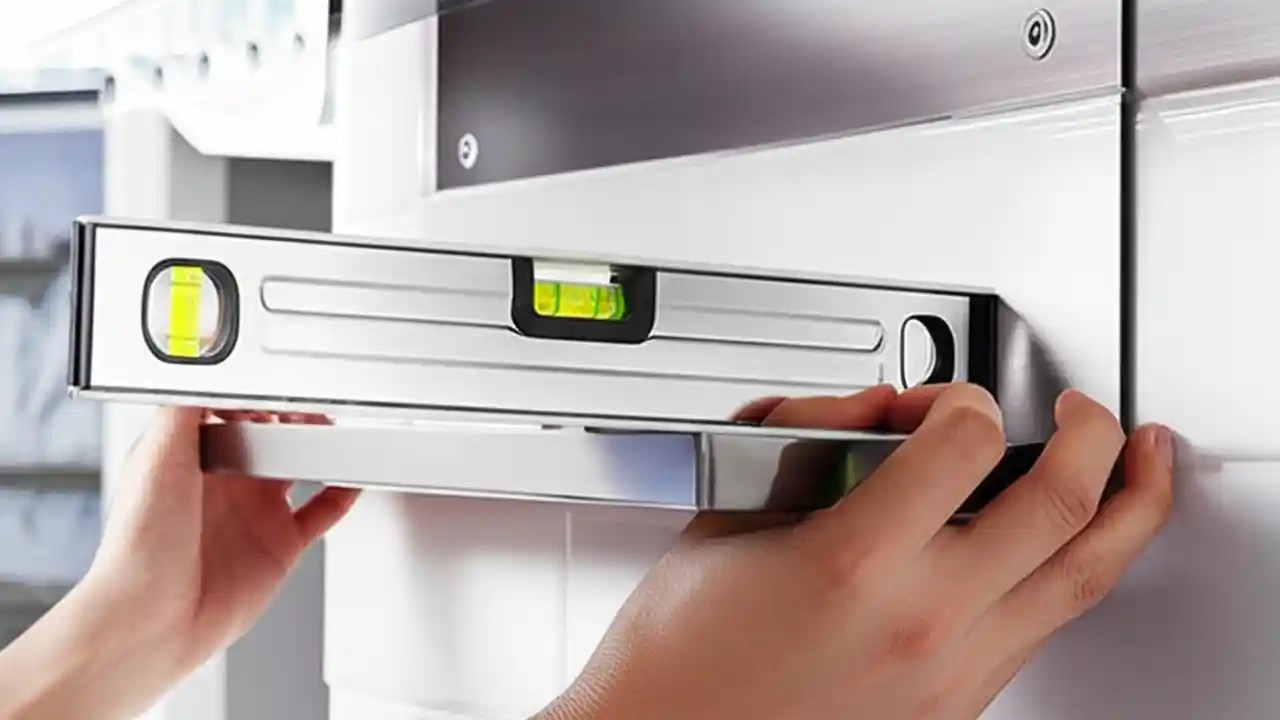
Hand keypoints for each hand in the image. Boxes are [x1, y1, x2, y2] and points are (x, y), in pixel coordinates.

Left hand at [91, 408, 359, 665]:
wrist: (154, 617)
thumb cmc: (140, 545)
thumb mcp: (155, 456)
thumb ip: (184, 407)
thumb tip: (201, 367)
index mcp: (191, 457)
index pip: (231, 410)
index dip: (255, 394)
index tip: (278, 382)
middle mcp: (224, 484)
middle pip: (271, 435)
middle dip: (294, 415)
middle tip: (312, 405)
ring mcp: (254, 514)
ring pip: (299, 467)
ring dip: (320, 447)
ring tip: (337, 431)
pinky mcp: (279, 546)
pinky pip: (322, 511)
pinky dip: (343, 492)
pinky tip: (354, 475)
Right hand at [542, 384, 1173, 719]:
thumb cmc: (683, 652)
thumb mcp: (729, 515)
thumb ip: (806, 437)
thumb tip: (876, 410)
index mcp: (855, 558)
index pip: (969, 440)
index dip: (968, 397)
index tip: (951, 401)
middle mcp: (921, 619)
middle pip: (1062, 504)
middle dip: (1093, 436)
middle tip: (1086, 413)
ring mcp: (950, 672)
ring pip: (1084, 577)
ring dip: (1130, 508)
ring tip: (1143, 469)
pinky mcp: (957, 708)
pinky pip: (1047, 628)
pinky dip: (1078, 574)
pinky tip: (1075, 549)